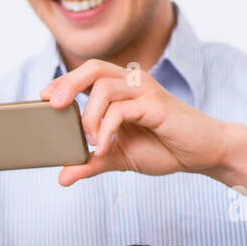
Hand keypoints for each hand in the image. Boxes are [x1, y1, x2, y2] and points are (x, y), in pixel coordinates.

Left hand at [41, 60, 233, 185]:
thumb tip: (62, 177)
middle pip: (93, 68)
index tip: (44, 99)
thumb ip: (90, 163)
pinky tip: (103, 148)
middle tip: (53, 107)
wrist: (202, 153)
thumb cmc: (163, 148)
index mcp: (122, 89)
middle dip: (68, 85)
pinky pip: (121, 110)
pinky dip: (106, 129)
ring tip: (90, 143)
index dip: (64, 81)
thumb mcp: (118, 158)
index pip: (87, 74)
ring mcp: (146, 92)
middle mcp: (133, 84)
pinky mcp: (156, 105)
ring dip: (89, 117)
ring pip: (104, 88)